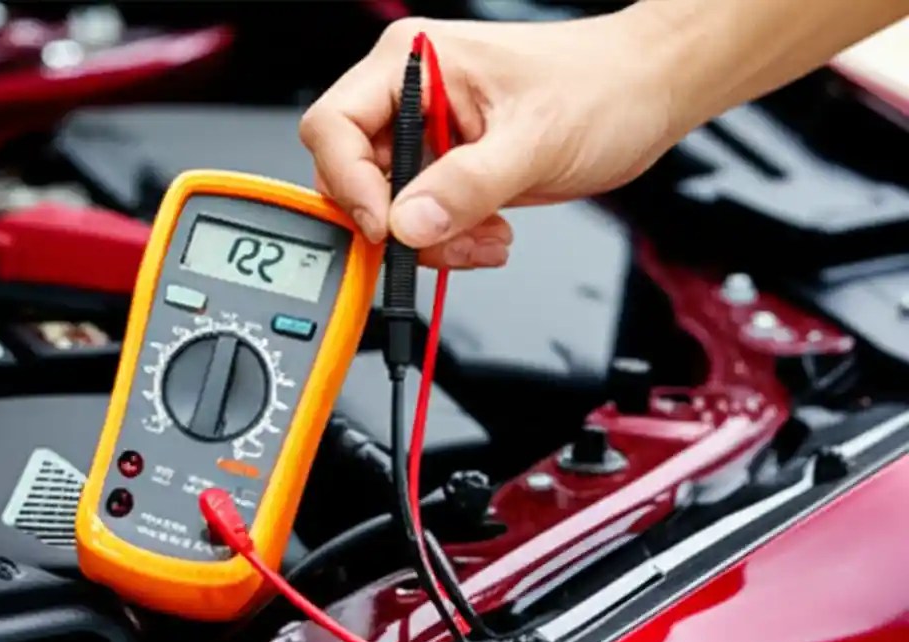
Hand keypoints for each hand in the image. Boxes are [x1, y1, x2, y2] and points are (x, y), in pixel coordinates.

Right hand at [299, 11, 681, 267]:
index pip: (335, 127)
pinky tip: (488, 233)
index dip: (349, 183)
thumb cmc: (604, 86)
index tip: (386, 225)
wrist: (648, 94)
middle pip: (351, 173)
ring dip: (429, 237)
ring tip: (483, 237)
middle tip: (441, 238)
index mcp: (413, 62)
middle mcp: (410, 94)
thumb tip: (409, 223)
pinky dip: (448, 238)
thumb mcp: (536, 141)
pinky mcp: (447, 164)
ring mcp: (426, 131)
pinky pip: (420, 215)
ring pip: (387, 205)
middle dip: (398, 220)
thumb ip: (467, 185)